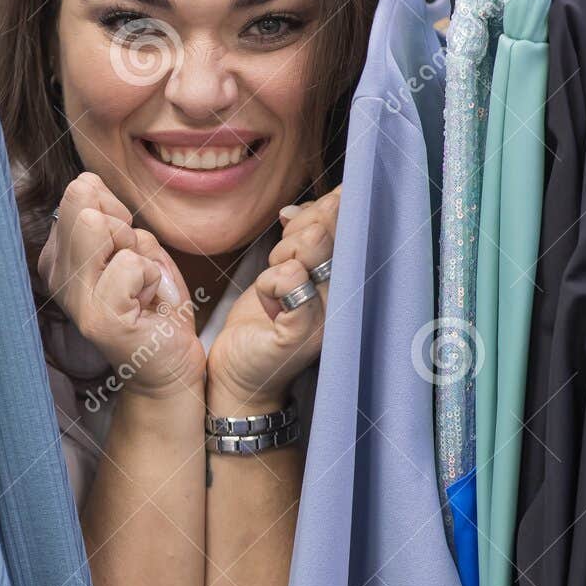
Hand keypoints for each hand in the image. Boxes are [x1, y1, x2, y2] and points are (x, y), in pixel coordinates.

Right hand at [38, 172, 206, 400]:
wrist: (168, 364)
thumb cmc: (155, 304)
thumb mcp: (135, 248)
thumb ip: (111, 215)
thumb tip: (86, 182)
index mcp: (59, 255)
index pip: (81, 192)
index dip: (118, 215)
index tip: (126, 255)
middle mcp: (56, 274)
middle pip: (86, 205)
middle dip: (127, 231)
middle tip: (137, 272)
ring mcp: (73, 297)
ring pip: (103, 227)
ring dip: (140, 254)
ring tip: (141, 288)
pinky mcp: (97, 318)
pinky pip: (133, 263)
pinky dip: (155, 278)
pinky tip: (147, 306)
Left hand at [206, 187, 339, 416]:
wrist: (241, 375)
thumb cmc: (263, 323)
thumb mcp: (282, 271)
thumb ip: (297, 240)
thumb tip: (293, 211)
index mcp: (344, 277)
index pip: (344, 222)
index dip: (320, 211)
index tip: (296, 224)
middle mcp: (344, 295)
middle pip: (325, 229)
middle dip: (293, 235)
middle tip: (280, 264)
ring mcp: (328, 315)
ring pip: (307, 248)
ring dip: (278, 259)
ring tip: (275, 287)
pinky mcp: (304, 331)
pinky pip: (289, 280)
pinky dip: (269, 282)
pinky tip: (268, 303)